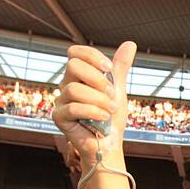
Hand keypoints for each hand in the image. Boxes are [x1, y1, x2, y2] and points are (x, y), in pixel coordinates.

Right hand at [52, 41, 135, 171]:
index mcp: (79, 76)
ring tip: (110, 110)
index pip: (75, 53)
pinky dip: (92, 111)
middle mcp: (67, 85)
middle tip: (112, 94)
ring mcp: (61, 101)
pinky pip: (72, 108)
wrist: (109, 144)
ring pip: (74, 89)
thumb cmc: (112, 119)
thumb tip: (130, 44)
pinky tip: (103, 118)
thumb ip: (120, 68)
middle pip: (72, 66)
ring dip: (98, 100)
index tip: (109, 69)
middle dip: (97, 79)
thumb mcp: (118, 89)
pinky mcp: (59, 117)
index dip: (92, 56)